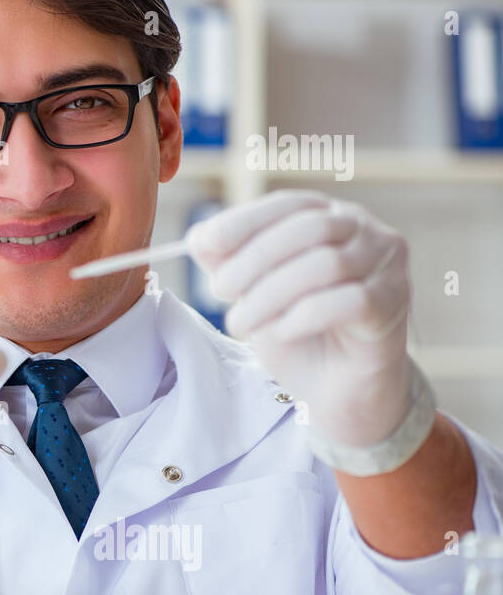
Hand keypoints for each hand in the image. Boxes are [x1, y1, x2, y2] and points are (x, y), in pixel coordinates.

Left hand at [187, 189, 414, 450]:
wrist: (336, 390)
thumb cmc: (296, 332)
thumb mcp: (253, 292)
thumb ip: (230, 261)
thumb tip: (200, 237)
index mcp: (333, 216)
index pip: (289, 204)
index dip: (245, 220)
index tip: (205, 243)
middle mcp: (368, 233)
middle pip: (309, 229)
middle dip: (254, 259)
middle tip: (219, 292)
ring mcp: (388, 268)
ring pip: (327, 264)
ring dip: (271, 294)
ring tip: (241, 323)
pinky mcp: (393, 306)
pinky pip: (350, 301)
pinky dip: (305, 316)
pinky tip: (280, 332)